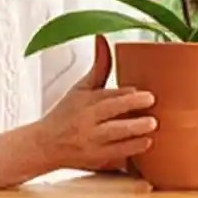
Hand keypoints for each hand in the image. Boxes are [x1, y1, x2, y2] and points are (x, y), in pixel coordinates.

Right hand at [35, 36, 156, 170]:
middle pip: (110, 111)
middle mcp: (87, 120)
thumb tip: (102, 37)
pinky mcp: (96, 159)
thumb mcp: (81, 87)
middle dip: (131, 106)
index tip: (144, 94)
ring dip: (135, 130)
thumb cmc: (66, 113)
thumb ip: (99, 65)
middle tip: (151, 102)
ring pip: (115, 135)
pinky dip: (132, 149)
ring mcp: (91, 141)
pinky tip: (146, 143)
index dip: (126, 95)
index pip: (107, 95)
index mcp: (85, 100)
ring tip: (152, 126)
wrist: (45, 145)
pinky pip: (116, 155)